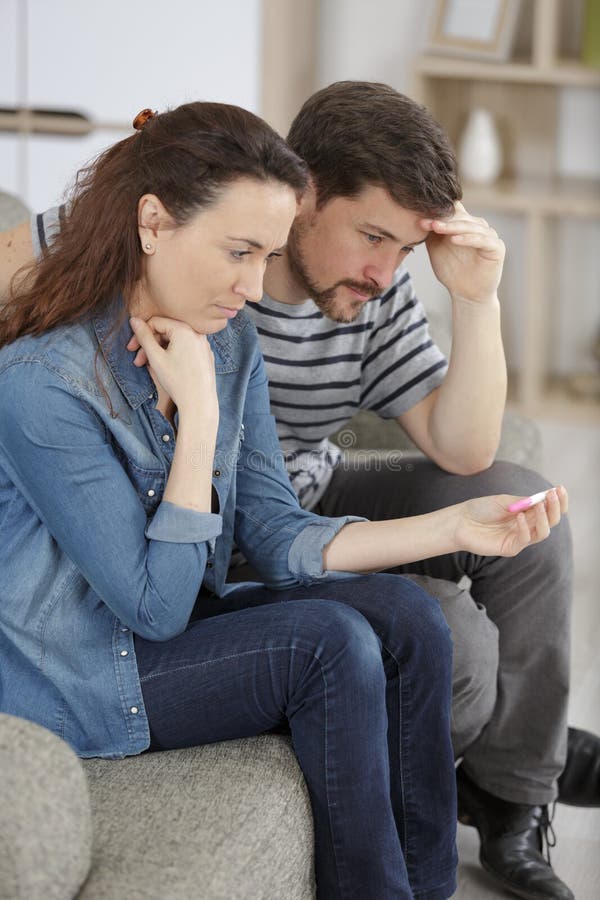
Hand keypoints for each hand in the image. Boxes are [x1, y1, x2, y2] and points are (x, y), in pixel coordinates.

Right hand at [128, 316, 217, 415]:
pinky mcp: (206, 356)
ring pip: (175, 342)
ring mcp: (203, 345)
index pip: (156, 322)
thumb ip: (144, 336)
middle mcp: (197, 333)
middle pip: (166, 332)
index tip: (130, 349)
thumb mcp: (155, 357)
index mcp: (185, 329)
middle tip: (138, 362)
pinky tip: (165, 369)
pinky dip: (173, 355)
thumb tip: (134, 319)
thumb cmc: (177, 380)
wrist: (199, 403)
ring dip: (159, 351)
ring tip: (149, 367)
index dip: (140, 334)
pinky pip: (186, 349)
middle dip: (149, 346)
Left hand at [421, 201, 504, 303]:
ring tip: (437, 228)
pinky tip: (454, 240)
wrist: (466, 294)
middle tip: (427, 221)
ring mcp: (489, 235)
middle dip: (443, 219)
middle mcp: (479, 226)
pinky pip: (482, 240)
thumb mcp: (437, 248)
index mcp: (466, 223)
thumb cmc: (452, 271)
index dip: (438, 212)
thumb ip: (432, 232)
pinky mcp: (496, 247)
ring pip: (470, 226)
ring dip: (452, 227)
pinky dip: (467, 239)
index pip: (454, 210)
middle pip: (461, 216)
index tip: (420, 216)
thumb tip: (419, 216)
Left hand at [453, 485, 567, 557]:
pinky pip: (525, 539)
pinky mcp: (510, 548)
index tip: (560, 488)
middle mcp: (526, 526)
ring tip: (541, 506)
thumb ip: (523, 502)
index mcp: (527, 513)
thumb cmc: (481, 509)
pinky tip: (520, 517)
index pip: (549, 509)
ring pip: (543, 532)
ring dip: (545, 518)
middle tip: (553, 495)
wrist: (460, 521)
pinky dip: (525, 528)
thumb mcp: (504, 501)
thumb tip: (544, 498)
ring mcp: (519, 538)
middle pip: (550, 520)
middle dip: (555, 507)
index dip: (557, 501)